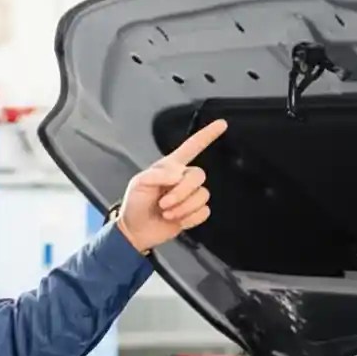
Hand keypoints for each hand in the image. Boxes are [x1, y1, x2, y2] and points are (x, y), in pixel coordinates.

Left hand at [115, 119, 227, 253]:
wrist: (135, 231)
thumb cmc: (134, 204)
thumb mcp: (138, 184)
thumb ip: (157, 175)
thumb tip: (178, 175)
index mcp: (170, 167)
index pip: (192, 147)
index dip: (207, 135)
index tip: (221, 124)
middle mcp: (183, 179)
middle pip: (198, 176)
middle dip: (181, 192)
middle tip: (164, 203)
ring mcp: (189, 196)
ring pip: (202, 196)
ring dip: (183, 208)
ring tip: (166, 213)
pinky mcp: (194, 212)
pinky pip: (204, 212)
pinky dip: (189, 219)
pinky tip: (177, 220)